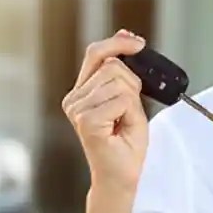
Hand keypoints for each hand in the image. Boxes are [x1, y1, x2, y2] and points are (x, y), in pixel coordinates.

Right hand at [62, 30, 148, 195]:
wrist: (121, 177)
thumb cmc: (125, 145)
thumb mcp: (130, 100)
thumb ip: (125, 72)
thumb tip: (126, 36)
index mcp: (81, 92)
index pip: (96, 54)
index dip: (118, 44)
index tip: (137, 43)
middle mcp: (74, 99)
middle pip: (113, 66)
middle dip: (132, 84)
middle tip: (128, 111)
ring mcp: (77, 109)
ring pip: (119, 81)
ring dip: (132, 102)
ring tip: (123, 122)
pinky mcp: (86, 120)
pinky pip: (122, 99)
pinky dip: (130, 112)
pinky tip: (120, 128)